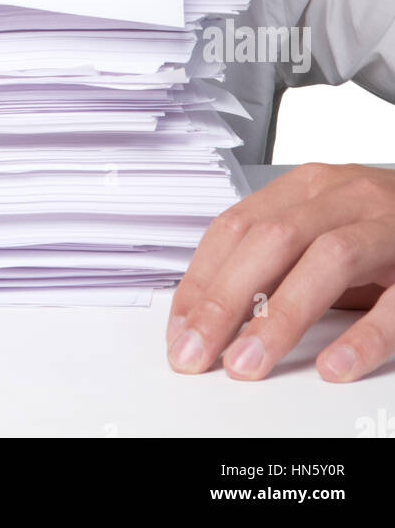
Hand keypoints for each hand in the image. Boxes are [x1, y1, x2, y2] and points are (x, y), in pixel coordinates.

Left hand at [166, 162, 394, 381]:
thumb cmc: (382, 227)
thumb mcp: (320, 229)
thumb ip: (275, 259)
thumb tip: (208, 312)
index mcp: (305, 188)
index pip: (235, 227)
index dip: (201, 280)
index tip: (179, 330)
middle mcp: (341, 196)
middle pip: (268, 241)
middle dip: (223, 301)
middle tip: (196, 353)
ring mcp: (386, 226)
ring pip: (325, 261)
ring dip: (279, 316)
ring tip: (248, 364)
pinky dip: (363, 335)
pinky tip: (334, 366)